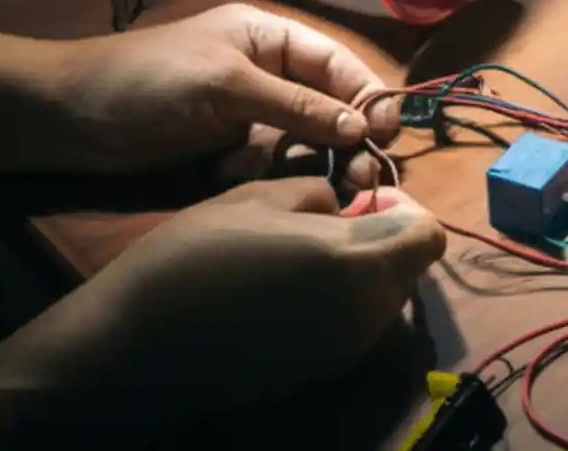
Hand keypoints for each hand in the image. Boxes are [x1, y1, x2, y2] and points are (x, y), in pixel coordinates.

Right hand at [0, 178, 445, 447]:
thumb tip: (343, 205)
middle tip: (329, 222)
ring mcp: (346, 352)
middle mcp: (368, 315)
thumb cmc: (197, 255)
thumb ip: (319, 194)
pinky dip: (337, 304)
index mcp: (361, 264)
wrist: (138, 346)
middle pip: (409, 270)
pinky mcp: (320, 374)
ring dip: (360, 272)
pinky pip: (352, 329)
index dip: (404, 209)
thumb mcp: (259, 196)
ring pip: (382, 300)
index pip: (428, 235)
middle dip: (383, 239)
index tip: (361, 197)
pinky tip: (284, 293)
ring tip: (300, 255)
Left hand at [59, 4, 398, 182]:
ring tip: (334, 192)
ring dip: (316, 163)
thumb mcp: (227, 86)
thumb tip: (361, 128)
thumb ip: (296, 105)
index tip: (388, 135)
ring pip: (305, 139)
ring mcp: (250, 113)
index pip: (337, 63)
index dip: (368, 95)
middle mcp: (268, 72)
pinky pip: (271, 163)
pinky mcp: (230, 150)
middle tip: (363, 178)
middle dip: (349, 139)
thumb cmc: (148, 82)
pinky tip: (243, 181)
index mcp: (269, 38)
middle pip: (330, 105)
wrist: (70, 118)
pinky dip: (268, 175)